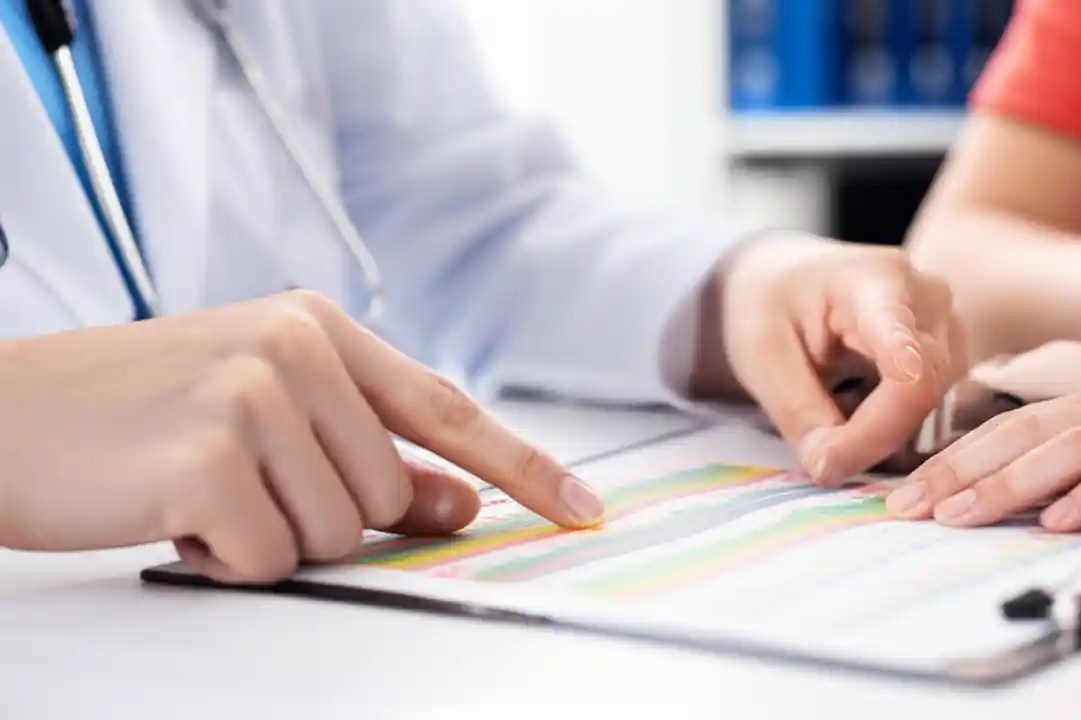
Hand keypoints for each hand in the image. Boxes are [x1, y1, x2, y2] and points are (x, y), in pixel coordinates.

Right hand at [0, 291, 602, 583]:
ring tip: (196, 486)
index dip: (525, 466)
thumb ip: (369, 451)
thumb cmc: (135, 413)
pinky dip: (223, 558)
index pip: (448, 409)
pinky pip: (269, 557)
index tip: (584, 508)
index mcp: (320, 326)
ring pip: (336, 533)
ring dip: (268, 536)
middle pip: (387, 495)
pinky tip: (169, 512)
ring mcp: (253, 394)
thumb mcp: (265, 411)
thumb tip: (457, 501)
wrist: (3, 415)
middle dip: (321, 517)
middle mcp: (297, 346)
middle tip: (234, 480)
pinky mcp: (209, 455)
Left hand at [701, 234, 964, 485]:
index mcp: (876, 283)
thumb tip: (831, 472)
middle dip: (870, 439)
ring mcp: (948, 322)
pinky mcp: (951, 348)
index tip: (829, 462)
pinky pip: (934, 404)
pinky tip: (850, 405)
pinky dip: (888, 423)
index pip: (910, 368)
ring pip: (934, 406)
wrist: (784, 276)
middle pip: (926, 393)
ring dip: (879, 432)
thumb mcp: (761, 356)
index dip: (879, 428)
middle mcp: (929, 297)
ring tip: (827, 414)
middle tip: (816, 454)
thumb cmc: (767, 304)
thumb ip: (798, 413)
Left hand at [887, 350, 1080, 530]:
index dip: (949, 460)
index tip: (902, 494)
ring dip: (1006, 484)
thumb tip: (1031, 488)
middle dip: (954, 473)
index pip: (1005, 431)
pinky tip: (1058, 520)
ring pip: (1064, 450)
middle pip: (1018, 437)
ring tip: (958, 515)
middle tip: (903, 507)